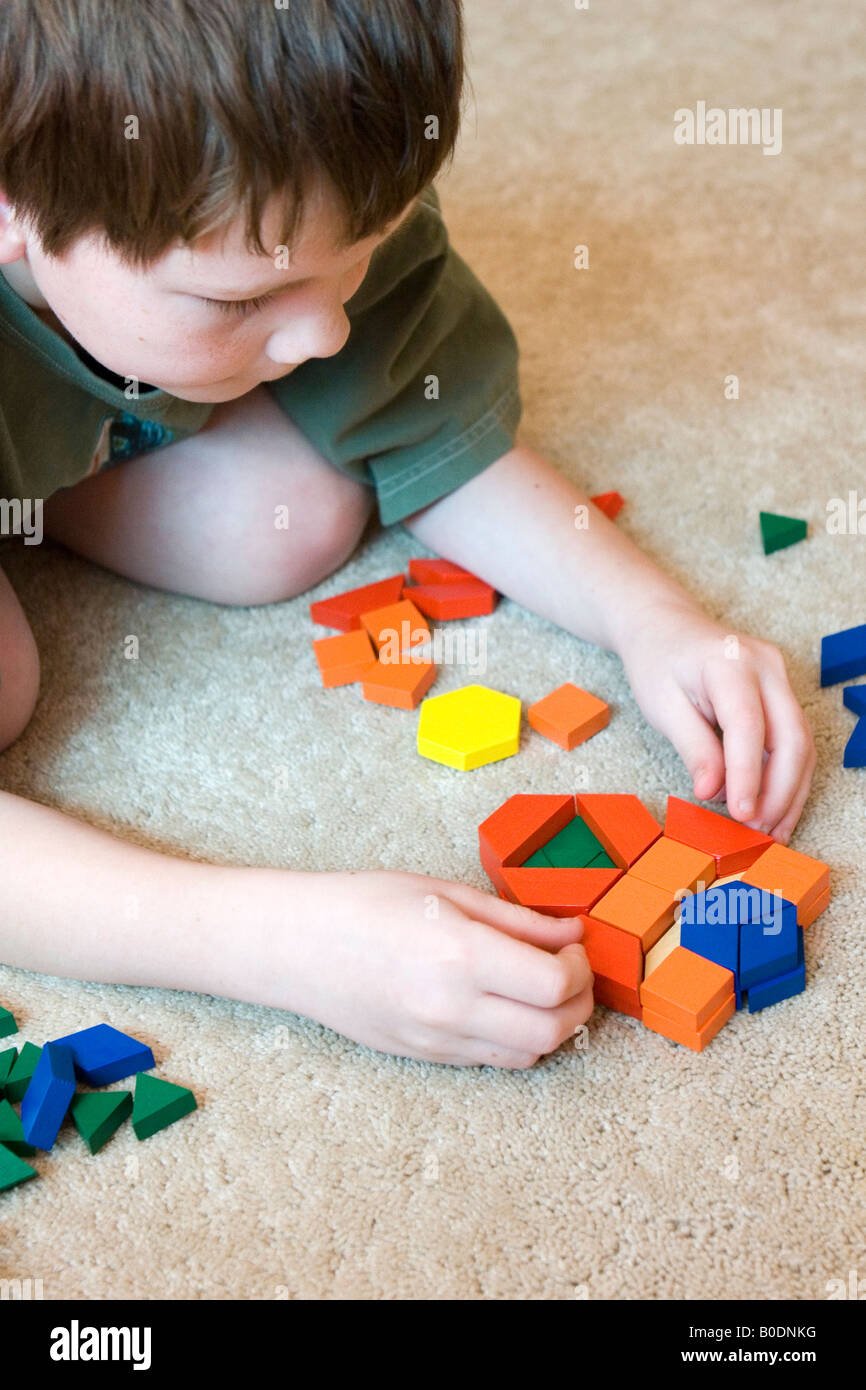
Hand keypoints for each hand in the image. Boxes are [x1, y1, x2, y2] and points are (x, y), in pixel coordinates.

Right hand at [286, 870, 593, 1067]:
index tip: (574, 946)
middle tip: (572, 971)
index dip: (581, 966)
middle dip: (579, 1003)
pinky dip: (515, 1038)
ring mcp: (438, 1039)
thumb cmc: (366, 904)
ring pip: (528, 1054)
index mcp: (461, 956)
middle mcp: (453, 1007)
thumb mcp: (446, 894)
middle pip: (553, 1030)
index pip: (555, 984)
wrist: (298, 945)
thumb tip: (570, 933)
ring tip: (540, 989)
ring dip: (551, 1026)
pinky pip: (492, 1060)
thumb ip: (516, 919)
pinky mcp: (426, 1056)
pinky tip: (504, 1005)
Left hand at [617, 599, 815, 842]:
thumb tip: (713, 793)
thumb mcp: (662, 706)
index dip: (748, 775)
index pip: (748, 726)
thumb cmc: (657, 662)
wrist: (665, 626)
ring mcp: (780, 677)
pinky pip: (795, 740)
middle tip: (756, 830)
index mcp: (729, 663)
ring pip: (801, 743)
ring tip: (769, 831)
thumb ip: (692, 748)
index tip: (741, 815)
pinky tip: (774, 809)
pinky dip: (788, 778)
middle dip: (778, 792)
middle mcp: (766, 666)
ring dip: (789, 791)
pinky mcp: (783, 692)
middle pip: (790, 737)